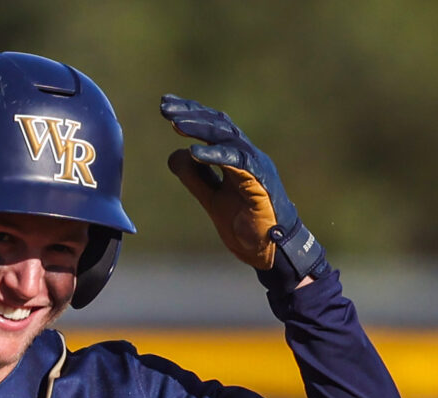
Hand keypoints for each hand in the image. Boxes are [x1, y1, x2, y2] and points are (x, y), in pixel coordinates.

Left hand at [160, 94, 329, 289]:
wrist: (272, 251)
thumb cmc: (247, 226)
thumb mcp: (212, 200)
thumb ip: (195, 178)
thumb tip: (174, 154)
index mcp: (237, 158)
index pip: (213, 126)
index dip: (191, 113)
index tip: (166, 105)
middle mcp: (247, 156)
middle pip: (218, 123)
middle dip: (191, 113)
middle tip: (165, 106)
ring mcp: (256, 166)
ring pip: (227, 137)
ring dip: (199, 128)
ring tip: (175, 123)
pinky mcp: (260, 181)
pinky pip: (237, 162)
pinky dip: (215, 155)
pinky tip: (193, 152)